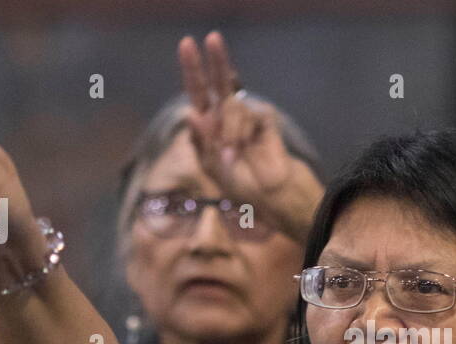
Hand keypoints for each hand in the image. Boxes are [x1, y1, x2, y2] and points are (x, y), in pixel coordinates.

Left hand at [179, 32, 322, 241]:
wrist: (268, 194)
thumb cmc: (239, 181)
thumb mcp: (212, 164)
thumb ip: (201, 140)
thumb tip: (190, 112)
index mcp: (210, 122)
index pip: (199, 91)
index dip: (193, 69)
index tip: (187, 44)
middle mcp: (227, 114)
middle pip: (220, 80)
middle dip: (216, 60)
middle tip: (212, 38)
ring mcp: (246, 115)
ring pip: (231, 106)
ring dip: (227, 131)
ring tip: (230, 154)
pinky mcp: (263, 119)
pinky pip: (247, 115)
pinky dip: (239, 133)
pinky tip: (241, 148)